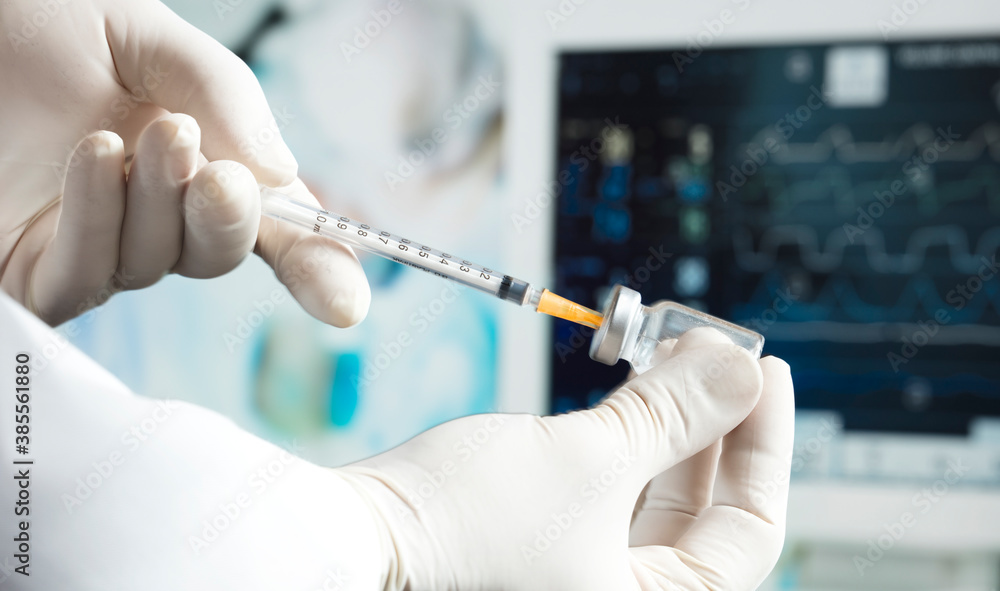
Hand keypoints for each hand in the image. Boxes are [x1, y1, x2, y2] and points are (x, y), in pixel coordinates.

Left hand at [0, 0, 369, 325]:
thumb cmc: (44, 21)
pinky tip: (98, 159)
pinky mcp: (34, 271)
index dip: (319, 269)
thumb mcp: (149, 36)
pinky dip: (99, 220)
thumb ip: (225, 95)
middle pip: (220, 253)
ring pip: (157, 264)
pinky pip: (84, 275)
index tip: (348, 305)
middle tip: (218, 173)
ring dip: (158, 204)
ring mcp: (96, 246)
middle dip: (229, 218)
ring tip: (137, 138)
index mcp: (199, 162)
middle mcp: (154, 213)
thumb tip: (281, 177)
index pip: (277, 230)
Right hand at [336, 328, 794, 589]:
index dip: (764, 443)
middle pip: (699, 512)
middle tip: (711, 352)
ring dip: (662, 424)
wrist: (346, 543)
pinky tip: (622, 391)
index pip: (747, 530)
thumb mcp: (588, 462)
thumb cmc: (460, 526)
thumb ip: (676, 414)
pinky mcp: (540, 553)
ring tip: (666, 354)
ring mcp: (576, 582)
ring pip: (649, 500)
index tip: (763, 370)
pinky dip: (618, 442)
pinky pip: (604, 496)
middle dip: (709, 423)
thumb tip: (742, 365)